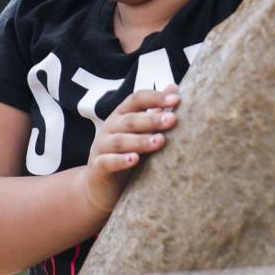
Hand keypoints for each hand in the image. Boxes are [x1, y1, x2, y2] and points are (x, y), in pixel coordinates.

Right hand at [81, 84, 179, 214]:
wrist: (99, 187)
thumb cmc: (126, 153)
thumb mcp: (141, 132)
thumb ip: (156, 111)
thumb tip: (174, 88)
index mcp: (121, 115)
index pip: (136, 99)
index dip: (155, 98)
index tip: (176, 100)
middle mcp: (110, 127)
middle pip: (130, 120)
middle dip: (152, 119)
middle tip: (173, 120)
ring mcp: (101, 147)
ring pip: (120, 141)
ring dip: (140, 140)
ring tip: (160, 141)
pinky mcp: (97, 167)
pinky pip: (107, 162)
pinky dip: (120, 160)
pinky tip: (134, 160)